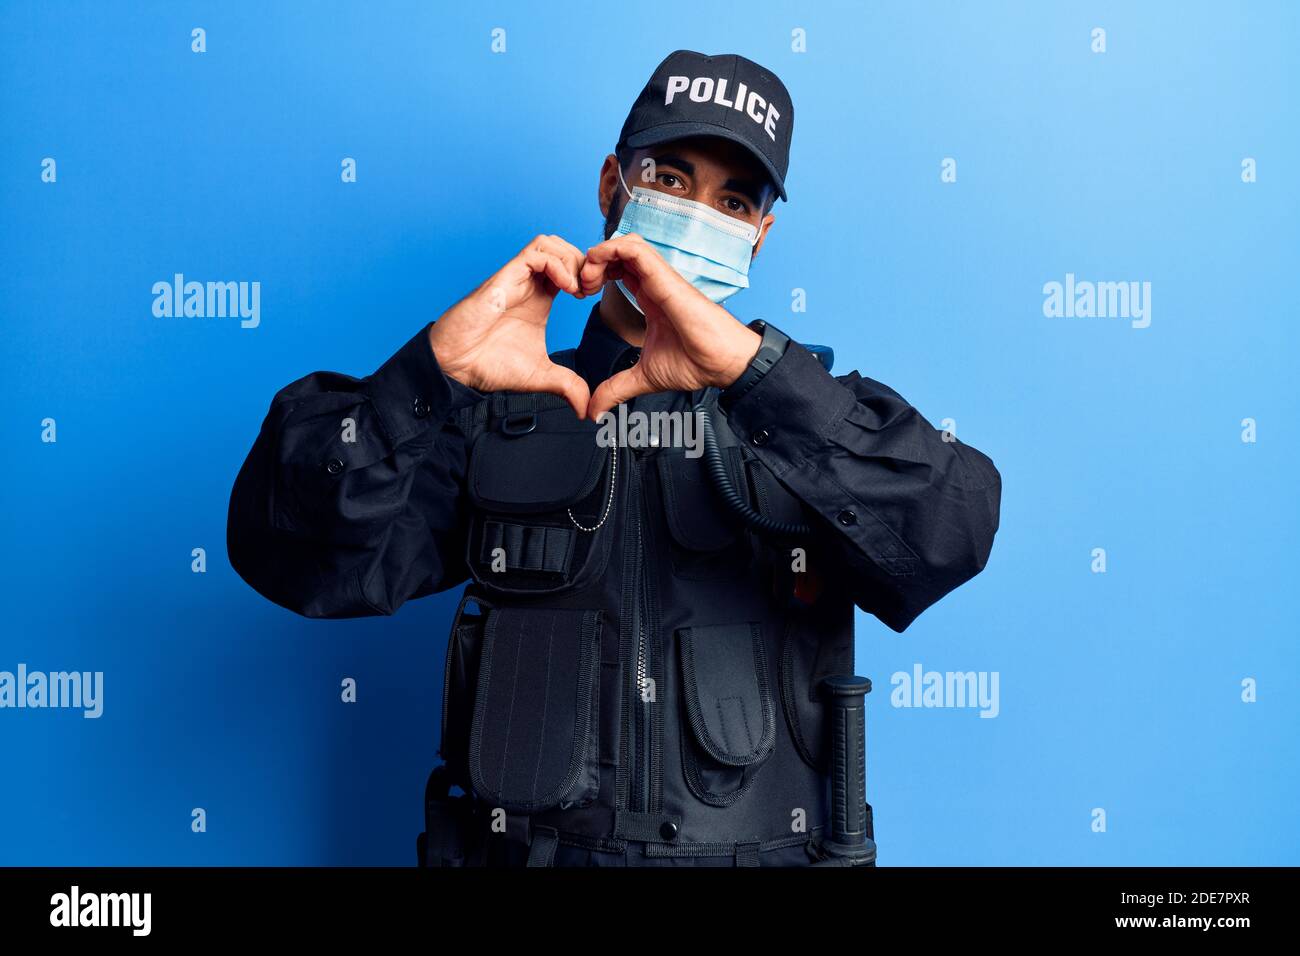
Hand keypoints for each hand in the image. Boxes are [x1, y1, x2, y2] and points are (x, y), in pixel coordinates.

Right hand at [427, 235, 590, 418]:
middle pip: (563, 248)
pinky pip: (536, 253)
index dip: (588, 276)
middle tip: (592, 289)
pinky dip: (557, 265)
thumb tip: (586, 409)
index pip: (570, 268)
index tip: (596, 297)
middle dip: (584, 263)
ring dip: (571, 259)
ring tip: (578, 288)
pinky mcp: (504, 278)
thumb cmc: (489, 365)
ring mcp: (516, 279)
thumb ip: (567, 386)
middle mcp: (529, 285)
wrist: (458, 367)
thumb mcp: (541, 376)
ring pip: (549, 243)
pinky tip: (566, 290)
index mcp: (541, 299)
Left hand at [577, 233, 760, 420]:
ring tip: (587, 279)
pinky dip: (610, 251)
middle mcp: (654, 283)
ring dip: (598, 255)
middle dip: (591, 263)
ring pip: (624, 243)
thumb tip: (594, 409)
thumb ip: (616, 388)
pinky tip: (597, 272)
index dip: (595, 276)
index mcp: (649, 298)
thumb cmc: (696, 363)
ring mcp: (659, 277)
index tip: (582, 296)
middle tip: (579, 287)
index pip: (619, 270)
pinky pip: (633, 248)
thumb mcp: (643, 377)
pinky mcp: (664, 277)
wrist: (722, 364)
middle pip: (617, 252)